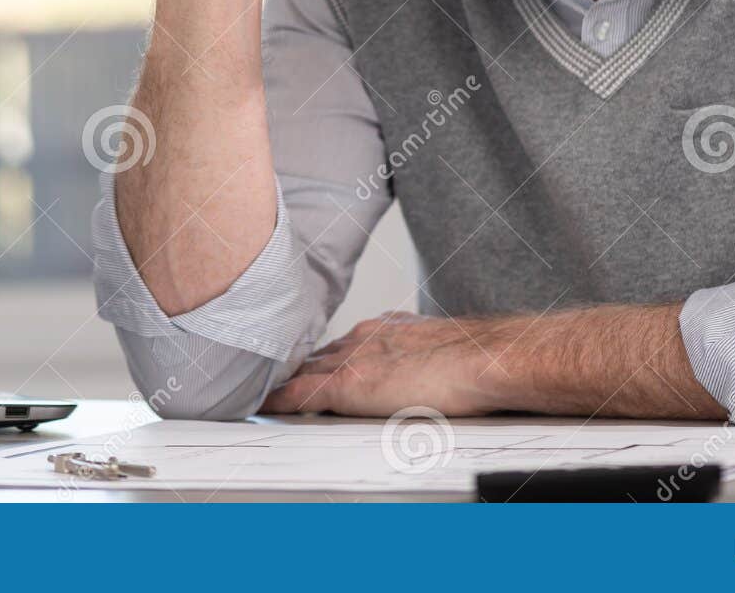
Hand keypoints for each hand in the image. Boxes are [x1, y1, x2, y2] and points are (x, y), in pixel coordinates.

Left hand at [261, 312, 512, 416]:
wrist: (485, 357)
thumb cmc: (476, 359)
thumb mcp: (440, 350)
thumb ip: (421, 358)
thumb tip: (428, 373)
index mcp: (385, 329)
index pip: (340, 345)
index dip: (318, 357)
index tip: (302, 363)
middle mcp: (362, 337)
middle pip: (313, 352)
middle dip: (290, 362)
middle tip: (262, 370)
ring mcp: (352, 358)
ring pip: (301, 368)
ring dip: (279, 377)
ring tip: (249, 384)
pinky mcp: (348, 384)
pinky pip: (298, 393)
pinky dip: (275, 399)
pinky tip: (255, 405)